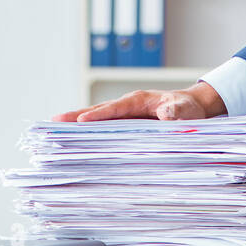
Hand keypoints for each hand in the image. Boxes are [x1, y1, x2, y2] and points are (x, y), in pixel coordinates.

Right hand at [52, 81, 226, 121]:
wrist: (192, 108)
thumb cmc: (188, 108)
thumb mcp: (186, 110)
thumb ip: (177, 112)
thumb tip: (169, 116)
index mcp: (139, 101)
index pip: (115, 108)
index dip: (98, 115)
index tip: (81, 121)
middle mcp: (127, 106)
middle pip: (98, 111)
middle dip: (76, 116)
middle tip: (54, 121)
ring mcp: (124, 116)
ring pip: (98, 119)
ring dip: (78, 125)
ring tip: (55, 132)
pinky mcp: (125, 125)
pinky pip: (105, 128)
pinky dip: (90, 133)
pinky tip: (76, 144)